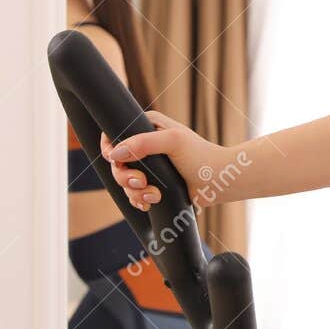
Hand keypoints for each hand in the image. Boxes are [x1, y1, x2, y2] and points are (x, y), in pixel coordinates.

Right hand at [99, 111, 237, 210]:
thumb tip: (114, 154)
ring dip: (135, 192)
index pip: (114, 133)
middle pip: (116, 163)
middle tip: (141, 183)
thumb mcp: (173, 142)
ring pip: (124, 181)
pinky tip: (151, 202)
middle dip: (124, 177)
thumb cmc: (203, 157)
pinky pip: (135, 194)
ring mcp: (150, 166)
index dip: (109, 148)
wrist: (221, 181)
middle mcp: (146, 145)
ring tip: (154, 195)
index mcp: (148, 126)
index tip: (114, 160)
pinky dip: (140, 200)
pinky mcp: (155, 184)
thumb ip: (143, 143)